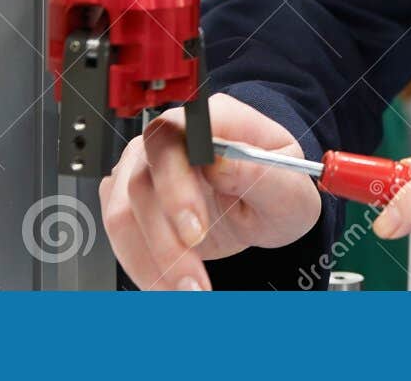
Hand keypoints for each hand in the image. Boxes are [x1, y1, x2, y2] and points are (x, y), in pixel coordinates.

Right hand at [100, 93, 322, 290]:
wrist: (266, 205)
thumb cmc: (278, 184)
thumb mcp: (290, 186)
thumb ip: (261, 173)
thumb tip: (220, 162)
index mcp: (213, 119)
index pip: (174, 138)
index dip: (176, 186)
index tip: (194, 234)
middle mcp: (171, 138)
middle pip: (142, 181)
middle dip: (166, 242)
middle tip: (194, 282)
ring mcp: (145, 166)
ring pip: (122, 213)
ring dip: (150, 262)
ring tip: (187, 292)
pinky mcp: (133, 200)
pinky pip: (120, 234)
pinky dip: (142, 266)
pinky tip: (169, 286)